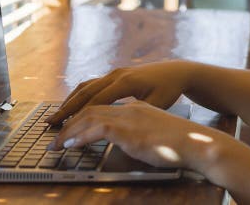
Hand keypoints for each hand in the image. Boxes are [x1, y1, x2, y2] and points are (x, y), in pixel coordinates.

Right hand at [46, 60, 193, 124]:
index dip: (81, 116)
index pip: (97, 101)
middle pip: (86, 92)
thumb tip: (123, 126)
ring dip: (69, 101)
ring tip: (55, 116)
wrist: (176, 71)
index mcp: (126, 82)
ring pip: (86, 86)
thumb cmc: (169, 89)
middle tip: (51, 123)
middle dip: (67, 108)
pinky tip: (71, 107)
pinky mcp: (115, 75)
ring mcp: (114, 73)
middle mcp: (116, 75)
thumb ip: (139, 113)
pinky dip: (78, 95)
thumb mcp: (158, 104)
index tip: (68, 130)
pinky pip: (91, 84)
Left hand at [47, 101, 220, 171]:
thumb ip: (140, 134)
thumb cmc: (180, 143)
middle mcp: (130, 107)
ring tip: (56, 143)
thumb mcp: (156, 134)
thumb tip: (129, 143)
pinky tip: (70, 145)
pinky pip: (97, 129)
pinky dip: (80, 136)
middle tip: (54, 134)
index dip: (83, 115)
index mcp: (137, 107)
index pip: (103, 105)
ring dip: (69, 130)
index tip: (69, 126)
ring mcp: (129, 116)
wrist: (196, 143)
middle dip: (69, 120)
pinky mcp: (129, 130)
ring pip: (90, 116)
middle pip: (91, 107)